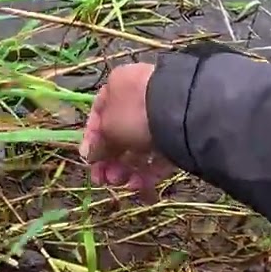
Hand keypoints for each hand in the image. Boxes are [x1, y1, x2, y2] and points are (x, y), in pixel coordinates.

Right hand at [79, 62, 176, 201]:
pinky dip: (149, 171)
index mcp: (117, 86)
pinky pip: (159, 154)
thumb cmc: (134, 113)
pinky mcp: (178, 134)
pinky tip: (141, 185)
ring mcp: (160, 115)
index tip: (88, 160)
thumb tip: (89, 154)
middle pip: (119, 134)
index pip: (98, 114)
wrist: (181, 112)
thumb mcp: (108, 128)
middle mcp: (139, 97)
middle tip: (106, 180)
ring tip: (125, 184)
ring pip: (139, 147)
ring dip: (128, 169)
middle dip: (111, 160)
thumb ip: (97, 144)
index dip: (91, 140)